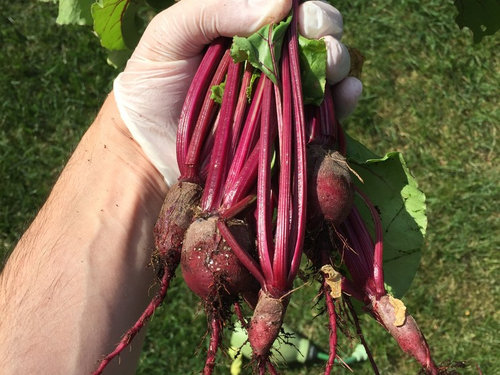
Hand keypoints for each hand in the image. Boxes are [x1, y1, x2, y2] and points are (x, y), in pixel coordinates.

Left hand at [114, 0, 361, 185]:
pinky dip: (344, 100)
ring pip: (327, 68)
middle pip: (315, 33)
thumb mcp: (169, 36)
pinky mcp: (289, 130)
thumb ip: (214, 10)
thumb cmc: (153, 86)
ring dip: (337, 61)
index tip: (303, 15)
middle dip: (325, 28)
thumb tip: (280, 3)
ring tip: (331, 66)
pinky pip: (327, 111)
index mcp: (244, 28)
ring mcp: (282, 94)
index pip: (287, 7)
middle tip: (320, 35)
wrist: (150, 149)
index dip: (303, 7)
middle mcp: (270, 58)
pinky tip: (346, 92)